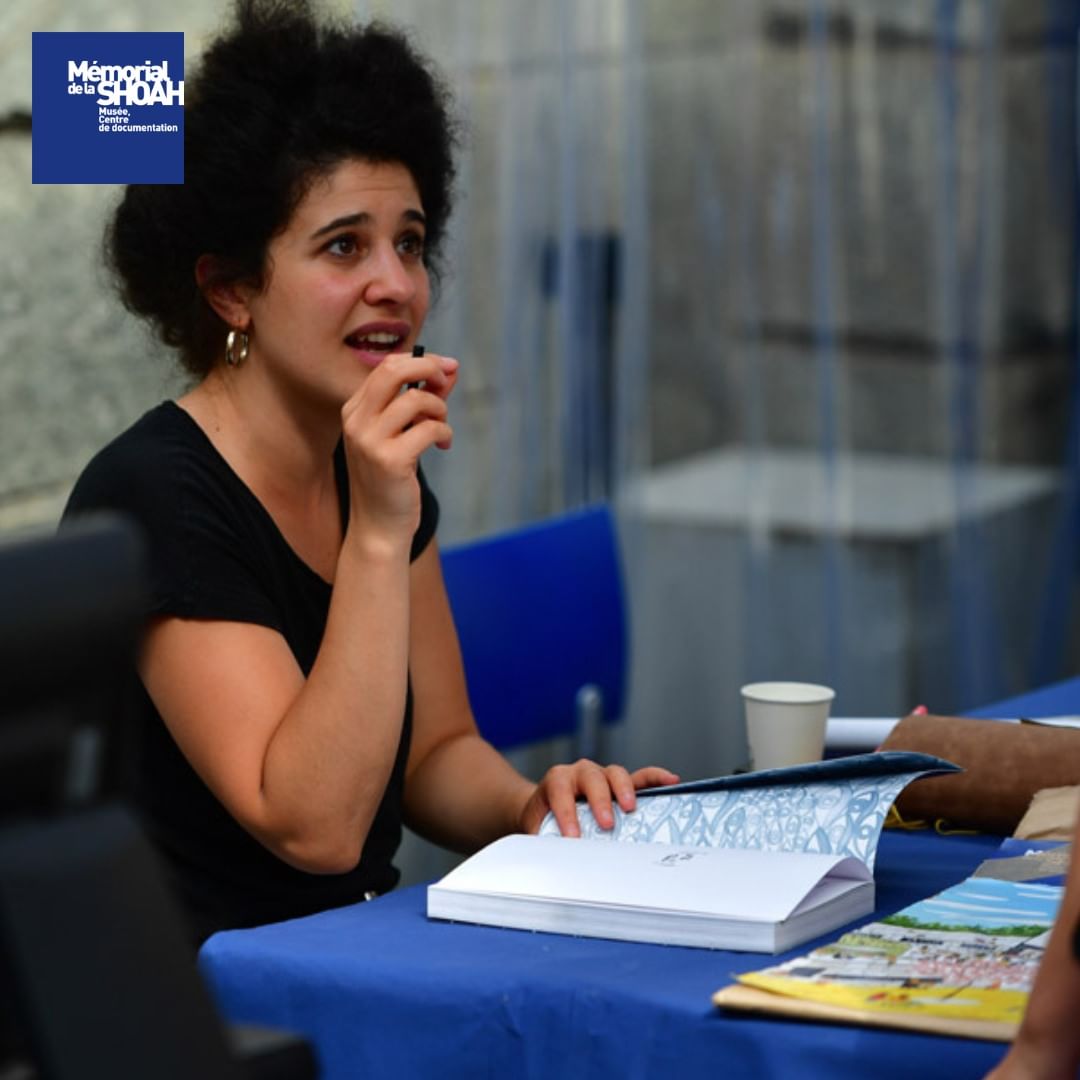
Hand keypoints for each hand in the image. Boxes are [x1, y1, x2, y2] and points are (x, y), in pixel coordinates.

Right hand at [340, 350, 458, 543]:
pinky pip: (429, 428)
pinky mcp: (389, 460)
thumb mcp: (404, 433)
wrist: (378, 527)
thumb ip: (424, 399)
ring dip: (439, 409)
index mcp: (354, 410)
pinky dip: (444, 432)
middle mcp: (356, 421)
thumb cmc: (391, 479)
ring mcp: (369, 441)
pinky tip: (443, 445)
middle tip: (446, 381)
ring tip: (441, 427)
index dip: (421, 361)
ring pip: (415, 399)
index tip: (444, 369)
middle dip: (428, 367)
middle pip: (393, 370)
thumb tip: (451, 368)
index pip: (387, 367)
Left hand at [518, 760, 679, 836]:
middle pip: (591, 778)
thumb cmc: (543, 819)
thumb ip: (542, 842)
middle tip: (606, 824)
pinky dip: (656, 778)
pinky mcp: (622, 783)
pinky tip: (672, 781)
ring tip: (630, 808)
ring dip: (624, 790)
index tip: (573, 836)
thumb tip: (548, 865)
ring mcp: (603, 776)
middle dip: (599, 800)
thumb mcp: (536, 828)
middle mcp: (580, 773)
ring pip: (615, 774)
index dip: (567, 812)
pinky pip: (641, 777)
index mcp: (556, 781)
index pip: (560, 792)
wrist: (545, 806)